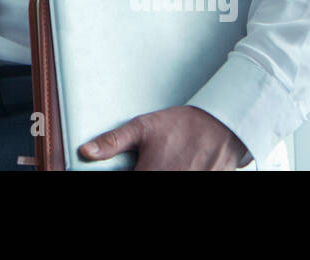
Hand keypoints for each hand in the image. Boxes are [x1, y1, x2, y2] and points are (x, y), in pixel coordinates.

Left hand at [77, 105, 248, 169]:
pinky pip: (181, 185)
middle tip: (150, 163)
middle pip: (145, 182)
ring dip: (160, 173)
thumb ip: (113, 141)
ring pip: (165, 184)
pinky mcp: (204, 186)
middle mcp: (168, 182)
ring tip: (166, 162)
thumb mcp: (143, 127)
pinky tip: (177, 166)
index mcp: (149, 173)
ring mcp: (186, 186)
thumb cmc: (183, 125)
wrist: (223, 127)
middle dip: (145, 171)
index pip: (124, 182)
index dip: (123, 174)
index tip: (131, 167)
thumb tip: (86, 151)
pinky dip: (177, 173)